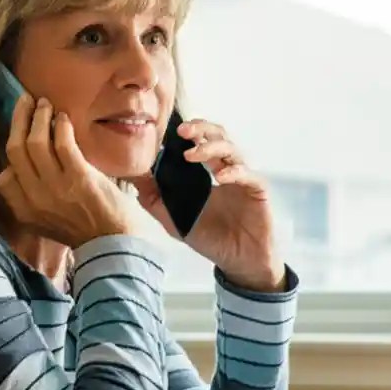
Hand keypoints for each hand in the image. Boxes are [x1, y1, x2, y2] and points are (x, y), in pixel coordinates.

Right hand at [0, 94, 138, 247]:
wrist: (118, 242)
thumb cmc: (86, 229)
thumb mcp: (45, 221)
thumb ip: (25, 199)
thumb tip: (6, 173)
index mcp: (25, 211)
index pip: (3, 174)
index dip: (10, 143)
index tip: (19, 126)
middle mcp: (35, 199)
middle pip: (15, 150)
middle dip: (19, 119)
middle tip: (27, 101)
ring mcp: (56, 189)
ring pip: (35, 142)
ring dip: (40, 118)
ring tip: (47, 105)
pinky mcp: (79, 179)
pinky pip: (62, 144)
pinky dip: (61, 126)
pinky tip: (65, 119)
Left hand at [131, 119, 285, 291]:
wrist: (238, 261)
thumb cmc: (211, 238)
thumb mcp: (174, 219)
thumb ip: (154, 199)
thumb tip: (133, 176)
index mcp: (208, 171)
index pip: (200, 140)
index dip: (187, 132)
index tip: (167, 131)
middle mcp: (227, 169)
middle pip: (218, 135)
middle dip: (200, 128)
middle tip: (182, 130)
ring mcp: (243, 178)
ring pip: (231, 150)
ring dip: (211, 148)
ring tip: (191, 154)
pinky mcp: (257, 190)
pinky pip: (247, 174)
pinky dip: (234, 172)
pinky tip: (221, 177)